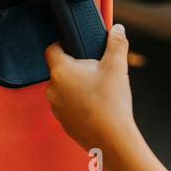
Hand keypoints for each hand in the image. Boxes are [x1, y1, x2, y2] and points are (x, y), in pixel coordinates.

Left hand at [43, 23, 139, 163]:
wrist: (113, 140)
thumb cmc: (111, 103)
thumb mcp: (117, 66)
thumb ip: (117, 43)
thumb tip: (118, 29)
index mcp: (61, 71)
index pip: (52, 49)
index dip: (63, 45)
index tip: (76, 47)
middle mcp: (53, 90)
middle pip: (61, 70)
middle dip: (77, 68)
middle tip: (97, 72)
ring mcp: (57, 108)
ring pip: (65, 90)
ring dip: (78, 88)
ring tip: (99, 92)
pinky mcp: (63, 123)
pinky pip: (69, 107)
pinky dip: (80, 105)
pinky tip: (97, 107)